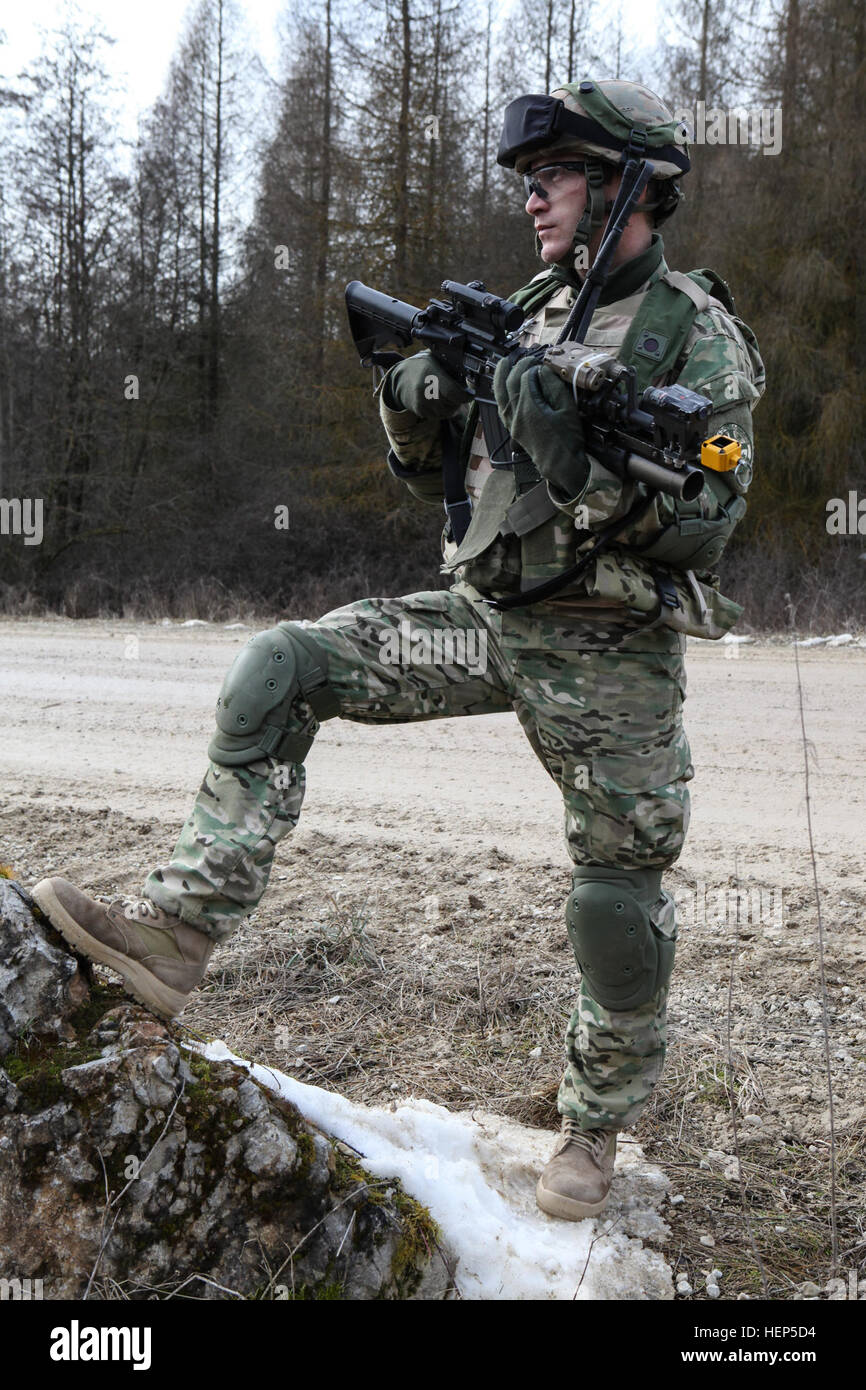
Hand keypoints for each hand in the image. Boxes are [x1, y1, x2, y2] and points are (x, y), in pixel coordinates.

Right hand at [385, 350, 470, 419]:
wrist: (399, 378)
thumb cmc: (421, 366)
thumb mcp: (434, 358)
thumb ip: (451, 364)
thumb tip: (470, 370)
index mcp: (432, 375)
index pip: (454, 392)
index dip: (466, 396)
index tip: (470, 394)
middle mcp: (426, 391)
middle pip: (452, 404)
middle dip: (459, 399)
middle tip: (460, 392)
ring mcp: (422, 403)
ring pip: (447, 412)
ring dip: (452, 406)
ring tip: (448, 395)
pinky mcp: (420, 411)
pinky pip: (439, 415)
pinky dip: (442, 410)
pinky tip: (439, 400)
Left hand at [493, 352, 588, 498]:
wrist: (561, 465)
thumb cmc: (568, 439)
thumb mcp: (567, 408)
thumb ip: (553, 386)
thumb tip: (542, 371)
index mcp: (530, 407)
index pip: (526, 377)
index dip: (534, 366)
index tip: (543, 363)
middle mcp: (516, 414)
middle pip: (511, 382)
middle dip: (520, 366)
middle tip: (529, 359)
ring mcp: (511, 422)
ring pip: (500, 394)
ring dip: (501, 376)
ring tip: (504, 363)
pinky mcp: (512, 428)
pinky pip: (501, 406)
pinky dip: (500, 393)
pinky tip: (503, 386)